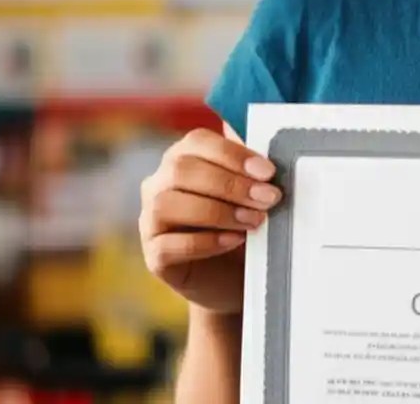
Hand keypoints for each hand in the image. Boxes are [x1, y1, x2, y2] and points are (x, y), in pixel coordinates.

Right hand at [139, 127, 282, 313]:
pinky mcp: (154, 256)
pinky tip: (234, 241)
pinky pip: (168, 245)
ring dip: (217, 212)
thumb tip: (268, 141)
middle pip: (181, 170)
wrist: (234, 278)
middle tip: (268, 198)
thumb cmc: (243, 225)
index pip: (196, 141)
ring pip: (167, 204)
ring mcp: (150, 221)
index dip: (232, 154)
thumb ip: (252, 168)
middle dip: (229, 184)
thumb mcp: (251, 193)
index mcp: (181, 158)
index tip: (267, 171)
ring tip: (254, 221)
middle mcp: (158, 185)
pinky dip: (205, 242)